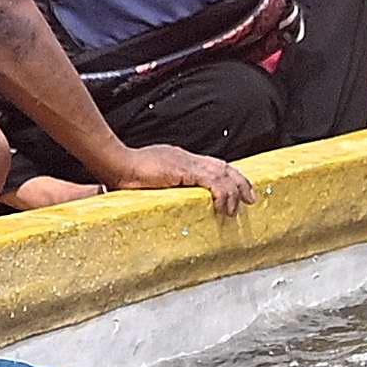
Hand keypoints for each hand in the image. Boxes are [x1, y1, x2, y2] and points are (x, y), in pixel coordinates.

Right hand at [105, 143, 253, 219]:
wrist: (116, 164)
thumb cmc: (125, 175)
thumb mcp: (151, 181)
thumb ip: (165, 187)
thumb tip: (170, 200)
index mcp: (180, 159)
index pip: (212, 165)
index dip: (229, 177)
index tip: (240, 191)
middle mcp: (187, 158)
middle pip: (222, 166)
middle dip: (239, 182)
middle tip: (250, 198)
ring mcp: (186, 162)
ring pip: (221, 173)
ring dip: (232, 192)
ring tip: (236, 209)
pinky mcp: (184, 169)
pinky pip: (211, 180)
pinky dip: (221, 193)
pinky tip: (223, 206)